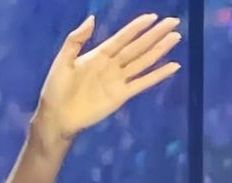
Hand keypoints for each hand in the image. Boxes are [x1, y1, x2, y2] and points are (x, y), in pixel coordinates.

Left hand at [35, 13, 182, 142]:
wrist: (56, 116)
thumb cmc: (55, 89)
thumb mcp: (62, 60)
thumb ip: (76, 40)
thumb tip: (92, 18)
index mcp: (98, 55)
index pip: (122, 37)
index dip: (137, 27)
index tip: (153, 16)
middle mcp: (112, 65)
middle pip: (138, 47)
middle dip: (155, 34)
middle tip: (174, 21)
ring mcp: (117, 80)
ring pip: (143, 61)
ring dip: (160, 50)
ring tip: (175, 37)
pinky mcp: (121, 95)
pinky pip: (142, 83)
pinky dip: (158, 75)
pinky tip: (173, 66)